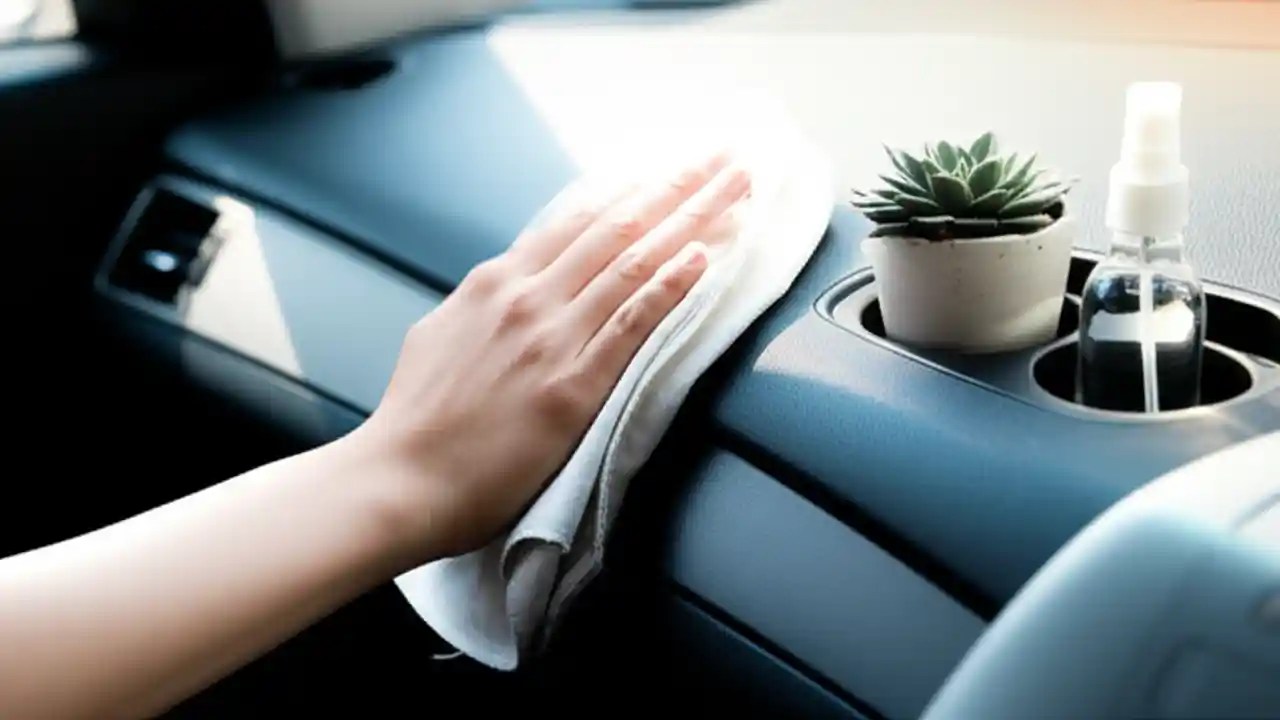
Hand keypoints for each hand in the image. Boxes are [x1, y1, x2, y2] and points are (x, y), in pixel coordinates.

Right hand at [349, 154, 750, 558]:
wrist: (398, 479)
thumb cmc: (416, 420)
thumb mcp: (440, 335)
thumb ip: (483, 306)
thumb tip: (506, 289)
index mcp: (495, 283)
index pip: (578, 222)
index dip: (634, 192)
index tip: (672, 170)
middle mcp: (527, 297)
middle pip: (618, 226)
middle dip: (679, 187)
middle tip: (726, 158)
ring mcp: (551, 338)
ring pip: (634, 263)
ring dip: (694, 222)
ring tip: (736, 191)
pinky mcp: (572, 387)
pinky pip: (632, 323)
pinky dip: (671, 285)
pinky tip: (706, 258)